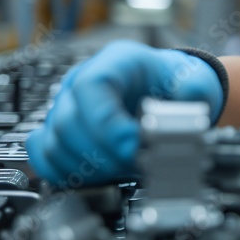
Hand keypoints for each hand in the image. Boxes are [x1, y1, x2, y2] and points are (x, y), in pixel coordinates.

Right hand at [26, 41, 222, 185]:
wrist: (170, 90)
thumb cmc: (175, 83)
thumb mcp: (194, 81)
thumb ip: (193, 92)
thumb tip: (187, 106)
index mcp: (115, 62)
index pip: (90, 86)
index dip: (106, 123)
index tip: (132, 145)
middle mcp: (82, 81)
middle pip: (67, 119)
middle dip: (103, 153)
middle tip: (134, 165)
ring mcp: (67, 106)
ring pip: (54, 142)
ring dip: (88, 167)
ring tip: (124, 171)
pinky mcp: (61, 132)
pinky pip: (45, 155)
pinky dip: (67, 173)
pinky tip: (97, 177)